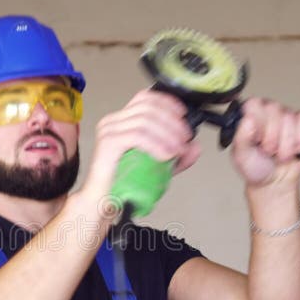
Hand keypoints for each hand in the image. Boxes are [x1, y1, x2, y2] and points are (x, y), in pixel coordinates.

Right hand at [84, 89, 201, 197]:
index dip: (167, 102)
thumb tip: (195, 147)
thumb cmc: (123, 183)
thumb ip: (176, 156)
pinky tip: (166, 154)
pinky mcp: (108, 143)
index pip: (145, 98)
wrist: (104, 202)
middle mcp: (113, 121)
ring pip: (145, 120)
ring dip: (168, 133)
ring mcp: (108, 131)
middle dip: (172, 121)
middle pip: (147, 107)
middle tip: (184, 138)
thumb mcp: (157, 165)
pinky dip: (156, 144)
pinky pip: (137, 136)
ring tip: (178, 149)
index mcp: (121, 121)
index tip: (182, 115)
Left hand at [231, 98, 299, 189]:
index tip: (256, 140)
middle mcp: (266, 110)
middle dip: (272, 137)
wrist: (274, 181)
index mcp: (248, 114)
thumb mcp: (240, 155)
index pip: (254, 104)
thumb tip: (248, 118)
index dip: (257, 124)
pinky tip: (294, 147)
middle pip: (274, 110)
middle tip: (267, 150)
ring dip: (285, 143)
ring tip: (278, 152)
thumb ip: (241, 137)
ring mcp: (284, 114)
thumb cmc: (254, 166)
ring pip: (290, 119)